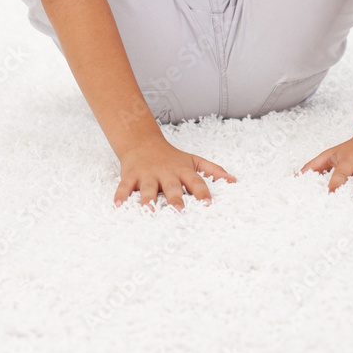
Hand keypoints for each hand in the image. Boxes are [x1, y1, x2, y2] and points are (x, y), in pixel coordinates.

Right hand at [116, 137, 236, 211]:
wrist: (143, 141)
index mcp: (183, 171)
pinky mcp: (131, 175)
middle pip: (172, 187)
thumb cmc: (171, 157)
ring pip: (148, 188)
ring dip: (148, 200)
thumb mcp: (193, 160)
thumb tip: (234, 180)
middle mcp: (166, 173)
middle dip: (175, 199)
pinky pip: (125, 186)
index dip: (203, 193)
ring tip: (148, 211)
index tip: (209, 205)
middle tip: (179, 212)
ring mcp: (148, 174)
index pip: (196, 182)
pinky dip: (121, 195)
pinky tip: (118, 205)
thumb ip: (212, 170)